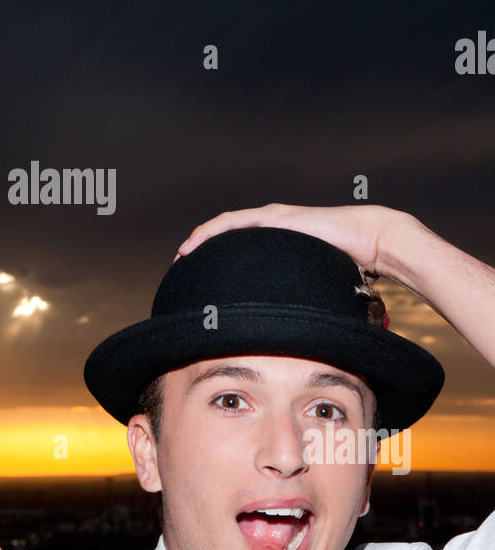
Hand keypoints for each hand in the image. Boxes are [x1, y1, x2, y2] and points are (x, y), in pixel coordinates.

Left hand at [175, 202, 404, 275]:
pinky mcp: (275, 217)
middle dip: (199, 252)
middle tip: (178, 272)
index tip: (194, 280)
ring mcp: (271, 219)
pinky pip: (234, 223)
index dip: (214, 261)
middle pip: (224, 237)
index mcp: (277, 242)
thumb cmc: (349, 265)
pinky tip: (194, 244)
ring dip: (199, 240)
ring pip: (224, 227)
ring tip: (180, 256)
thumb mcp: (314, 284)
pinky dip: (211, 232)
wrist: (370, 241)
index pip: (238, 250)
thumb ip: (300, 298)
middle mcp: (270, 227)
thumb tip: (289, 331)